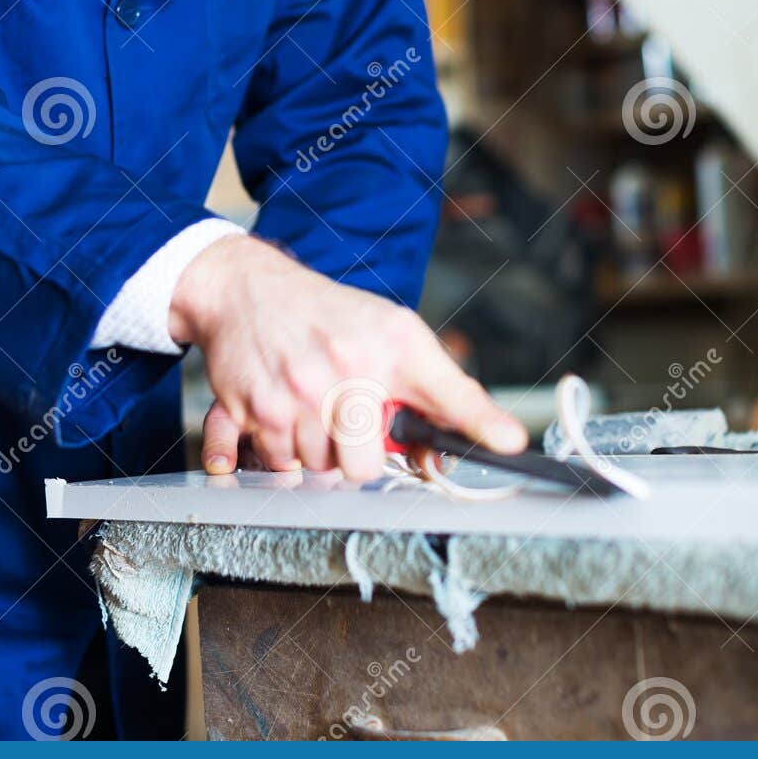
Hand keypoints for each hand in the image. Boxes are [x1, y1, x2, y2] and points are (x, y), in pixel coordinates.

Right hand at [170, 232, 526, 482]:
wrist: (248, 288)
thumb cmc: (328, 317)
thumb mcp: (394, 334)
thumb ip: (443, 393)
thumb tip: (499, 441)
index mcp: (386, 347)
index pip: (444, 396)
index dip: (477, 424)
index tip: (510, 445)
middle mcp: (340, 371)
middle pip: (361, 469)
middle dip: (353, 455)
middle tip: (344, 421)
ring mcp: (290, 393)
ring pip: (312, 470)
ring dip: (311, 451)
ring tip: (308, 409)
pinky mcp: (247, 408)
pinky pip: (268, 464)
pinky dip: (269, 452)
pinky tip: (275, 418)